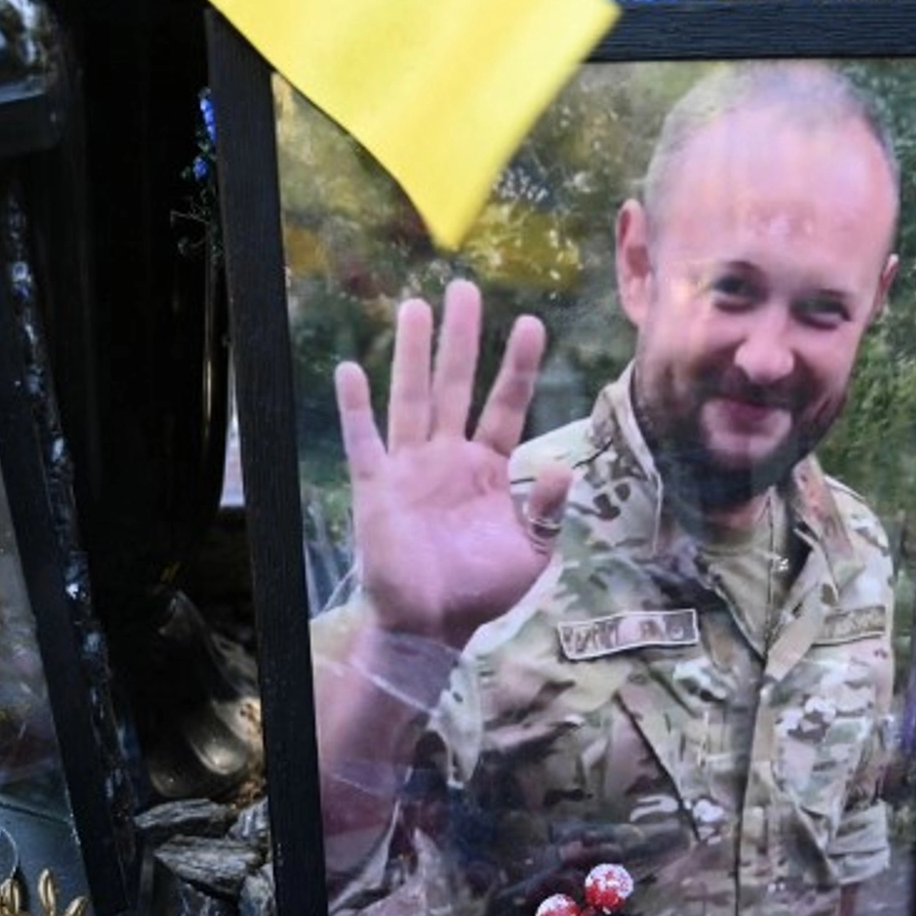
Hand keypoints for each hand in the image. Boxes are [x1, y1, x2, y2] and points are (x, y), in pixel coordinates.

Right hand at [335, 280, 569, 647]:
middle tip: (464, 289)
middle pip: (455, 386)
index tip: (531, 323)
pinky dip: (355, 409)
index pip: (505, 405)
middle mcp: (448, 457)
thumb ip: (549, 508)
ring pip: (411, 399)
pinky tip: (350, 370)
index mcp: (488, 468)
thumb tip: (566, 466)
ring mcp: (410, 469)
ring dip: (413, 354)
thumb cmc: (481, 590)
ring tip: (415, 306)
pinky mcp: (377, 488)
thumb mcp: (532, 551)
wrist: (432, 626)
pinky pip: (364, 442)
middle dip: (461, 340)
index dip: (517, 367)